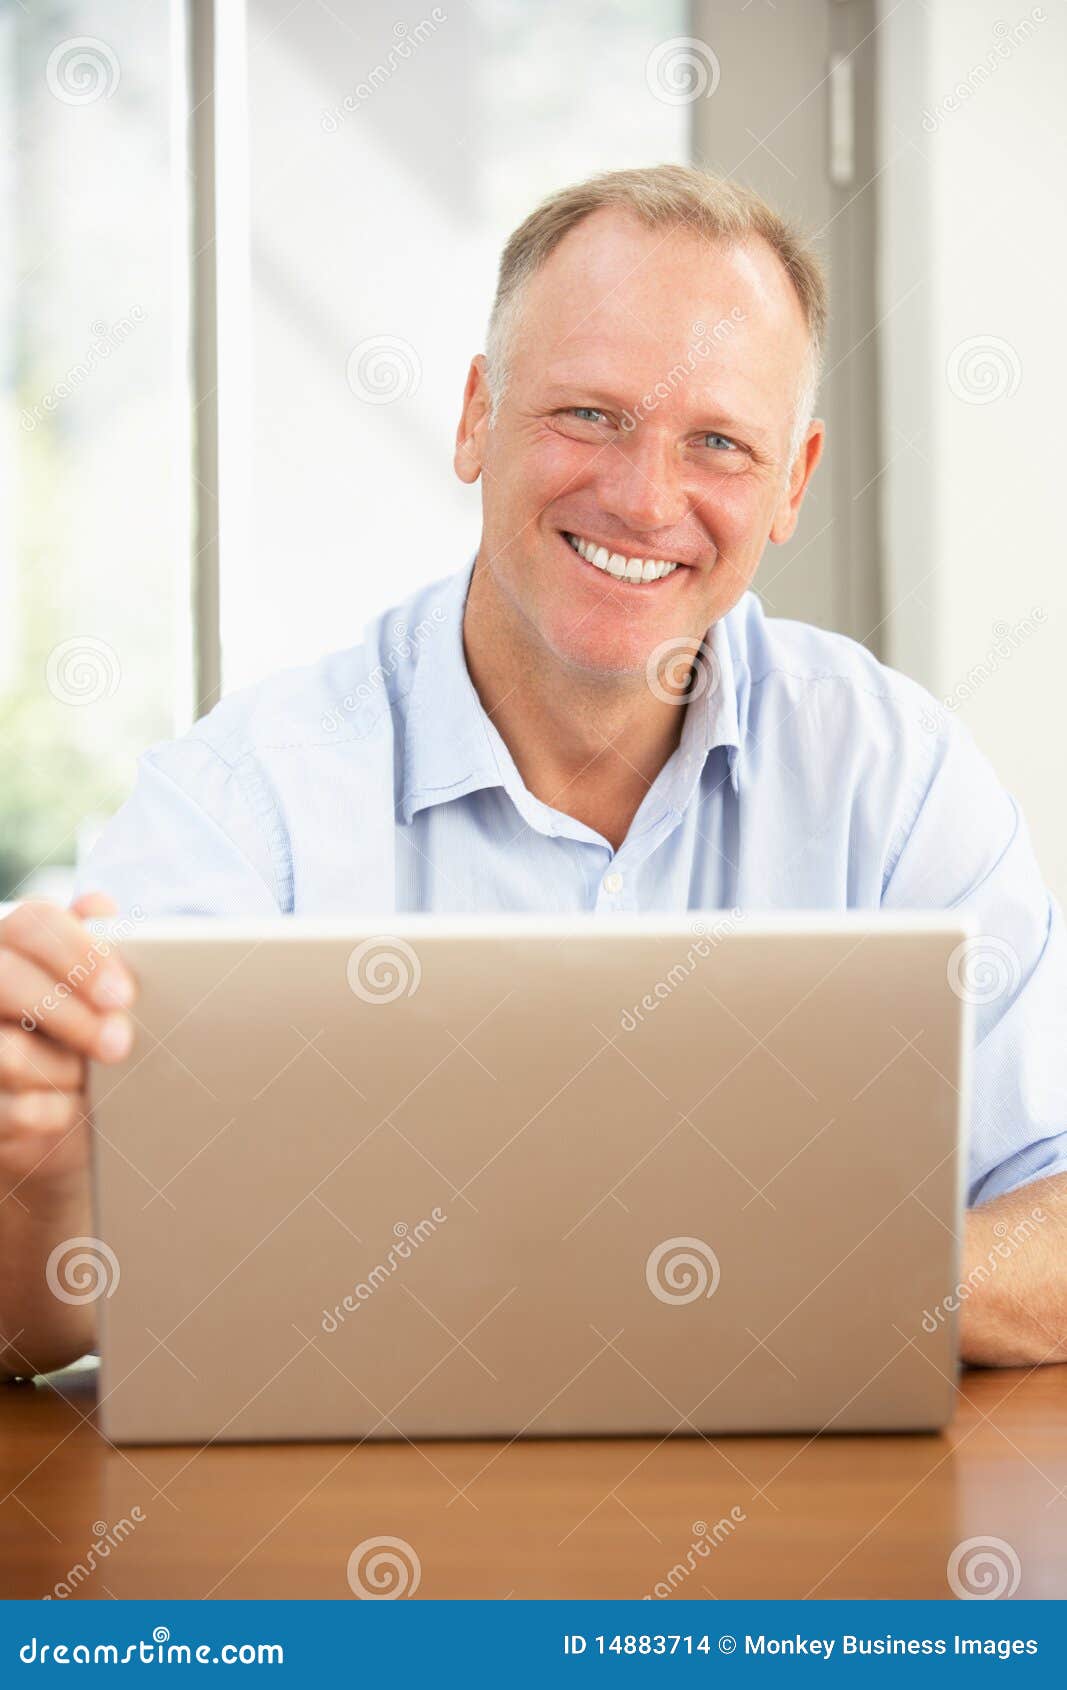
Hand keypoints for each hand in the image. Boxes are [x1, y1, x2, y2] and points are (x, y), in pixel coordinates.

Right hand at [0, 893, 135, 1203]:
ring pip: (9, 1052)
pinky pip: (18, 1111)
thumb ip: (95, 947)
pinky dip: (58, 1113)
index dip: (79, 954)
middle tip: (120, 1044)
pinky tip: (69, 1109)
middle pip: (8, 979)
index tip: (123, 994)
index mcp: (9, 946)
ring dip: (65, 1070)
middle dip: (72, 1015)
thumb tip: (99, 908)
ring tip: (85, 1076)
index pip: (32, 923)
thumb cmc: (77, 1037)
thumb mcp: (92, 991)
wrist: (53, 1116)